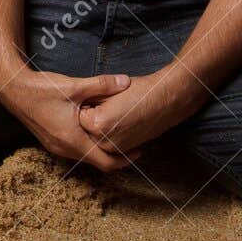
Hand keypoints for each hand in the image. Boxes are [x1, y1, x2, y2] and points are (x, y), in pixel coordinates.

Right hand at [0, 70, 141, 171]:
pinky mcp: (51, 141)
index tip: (139, 150)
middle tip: (133, 143)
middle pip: (97, 162)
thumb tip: (126, 81)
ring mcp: (56, 147)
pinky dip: (89, 144)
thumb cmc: (42, 89)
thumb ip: (102, 85)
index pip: (105, 163)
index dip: (125, 159)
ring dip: (101, 149)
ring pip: (85, 156)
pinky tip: (96, 129)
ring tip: (117, 136)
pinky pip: (76, 150)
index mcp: (72, 140)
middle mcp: (64, 149)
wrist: (12, 90)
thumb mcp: (74, 86)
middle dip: (116, 155)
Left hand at [78, 69, 201, 155]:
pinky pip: (106, 145)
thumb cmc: (140, 92)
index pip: (77, 115)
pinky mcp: (124, 150)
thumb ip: (89, 97)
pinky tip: (114, 121)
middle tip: (99, 105)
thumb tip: (75, 102)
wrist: (165, 102)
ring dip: (95, 128)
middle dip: (87, 118)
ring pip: (94, 139)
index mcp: (97, 124)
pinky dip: (106, 135)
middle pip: (84, 130)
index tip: (90, 97)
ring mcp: (115, 148)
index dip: (83, 104)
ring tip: (108, 112)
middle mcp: (104, 141)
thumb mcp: (108, 90)